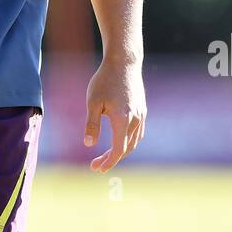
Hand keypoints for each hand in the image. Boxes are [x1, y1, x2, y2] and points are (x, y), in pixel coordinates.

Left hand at [84, 57, 146, 172]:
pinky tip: (119, 140)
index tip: (97, 169)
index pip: (118, 150)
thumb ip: (92, 124)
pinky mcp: (142, 109)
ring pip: (134, 141)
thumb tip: (89, 145)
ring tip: (106, 155)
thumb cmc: (105, 80)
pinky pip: (138, 132)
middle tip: (96, 165)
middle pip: (126, 148)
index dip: (109, 162)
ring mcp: (141, 114)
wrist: (124, 62)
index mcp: (122, 119)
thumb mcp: (93, 102)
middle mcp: (135, 119)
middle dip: (112, 159)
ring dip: (121, 151)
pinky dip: (129, 141)